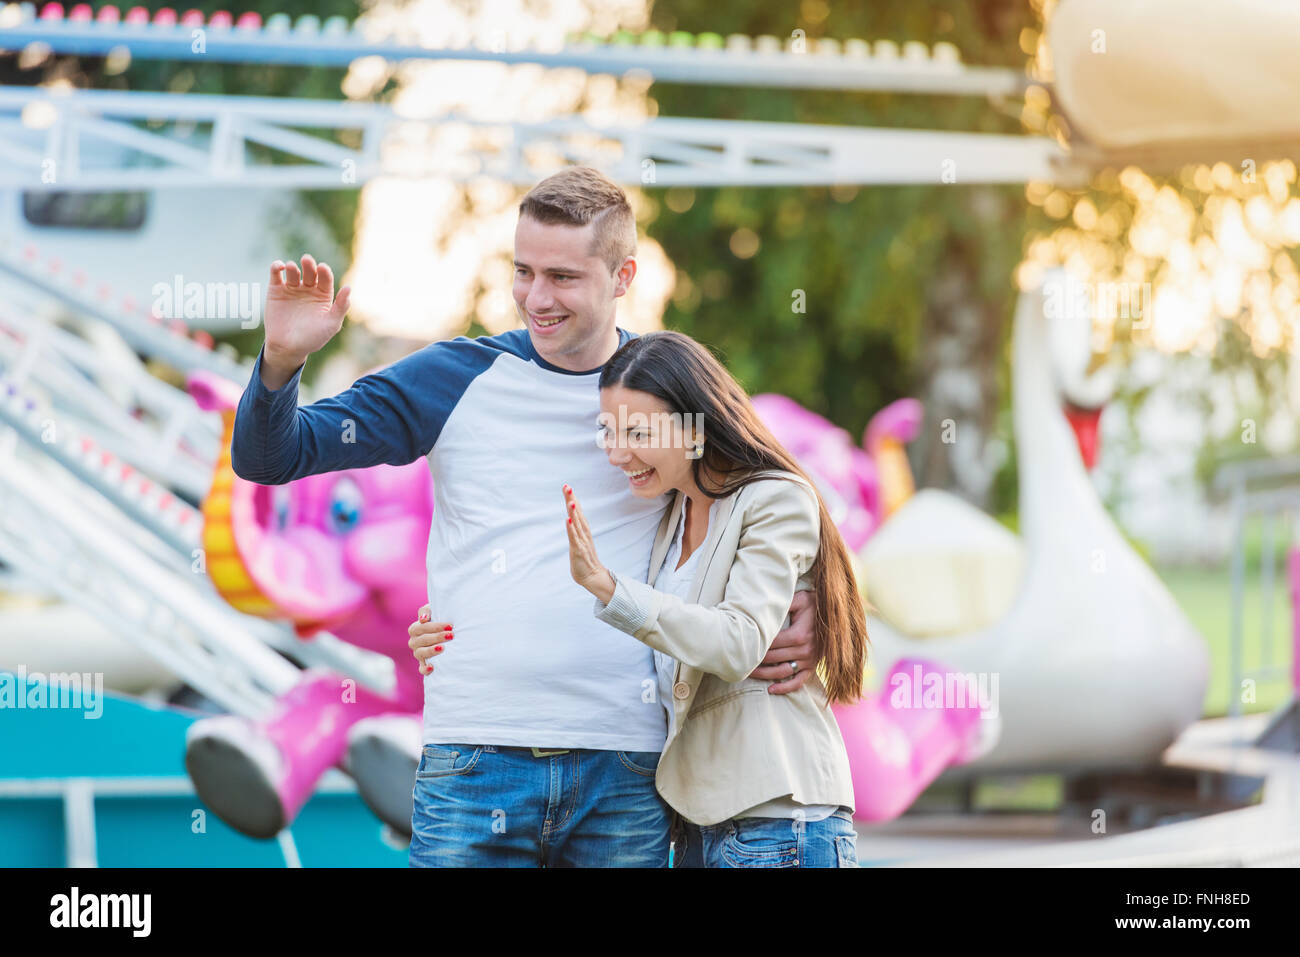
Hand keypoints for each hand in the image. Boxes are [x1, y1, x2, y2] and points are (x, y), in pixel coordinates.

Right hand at [261, 254, 351, 385]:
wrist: (287, 348)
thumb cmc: (313, 338)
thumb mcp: (331, 325)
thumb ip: (341, 307)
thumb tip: (349, 287)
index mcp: (323, 295)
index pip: (325, 278)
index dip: (325, 272)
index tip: (322, 268)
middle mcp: (308, 289)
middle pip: (310, 272)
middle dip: (309, 265)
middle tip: (307, 260)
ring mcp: (292, 289)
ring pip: (293, 271)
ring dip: (293, 267)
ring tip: (292, 268)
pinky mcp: (276, 290)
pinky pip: (276, 274)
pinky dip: (277, 267)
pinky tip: (281, 267)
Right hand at [407, 604, 452, 675]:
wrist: (447, 632)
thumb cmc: (441, 619)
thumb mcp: (434, 611)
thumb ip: (426, 610)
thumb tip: (423, 619)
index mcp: (415, 629)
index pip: (421, 627)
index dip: (435, 627)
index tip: (450, 626)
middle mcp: (414, 642)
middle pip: (422, 640)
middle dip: (437, 637)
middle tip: (451, 635)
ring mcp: (418, 654)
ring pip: (420, 653)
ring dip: (431, 651)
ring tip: (443, 648)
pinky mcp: (424, 664)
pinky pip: (422, 669)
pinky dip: (425, 669)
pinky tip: (432, 667)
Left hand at [564, 484, 614, 603]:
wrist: (593, 578)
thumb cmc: (584, 561)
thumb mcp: (578, 543)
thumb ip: (576, 533)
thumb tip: (572, 522)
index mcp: (583, 531)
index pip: (577, 512)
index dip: (573, 499)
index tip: (568, 487)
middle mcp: (584, 534)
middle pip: (577, 514)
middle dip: (572, 500)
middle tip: (567, 486)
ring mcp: (582, 541)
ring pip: (577, 523)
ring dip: (573, 511)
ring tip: (570, 499)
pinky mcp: (578, 550)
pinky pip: (574, 537)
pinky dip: (571, 528)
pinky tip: (568, 519)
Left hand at [749, 588, 816, 693]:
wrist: (835, 615)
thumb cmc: (813, 604)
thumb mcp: (799, 599)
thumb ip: (784, 603)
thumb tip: (765, 604)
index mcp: (799, 635)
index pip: (771, 644)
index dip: (756, 645)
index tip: (742, 644)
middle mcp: (805, 650)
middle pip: (773, 659)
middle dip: (755, 660)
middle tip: (739, 659)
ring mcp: (809, 660)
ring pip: (782, 672)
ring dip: (764, 675)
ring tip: (748, 673)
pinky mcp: (812, 667)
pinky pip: (798, 682)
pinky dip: (785, 688)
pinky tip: (770, 690)